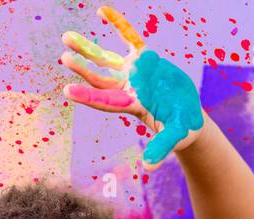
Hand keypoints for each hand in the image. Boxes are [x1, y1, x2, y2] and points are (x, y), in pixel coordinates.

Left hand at [59, 5, 205, 169]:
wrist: (189, 117)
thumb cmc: (182, 129)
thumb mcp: (175, 136)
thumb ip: (162, 148)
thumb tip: (148, 167)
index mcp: (133, 105)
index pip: (106, 101)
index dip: (88, 96)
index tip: (67, 91)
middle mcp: (128, 89)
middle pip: (100, 79)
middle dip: (83, 68)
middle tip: (64, 58)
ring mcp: (135, 73)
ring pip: (107, 59)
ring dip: (87, 50)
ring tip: (66, 38)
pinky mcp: (145, 60)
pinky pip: (129, 38)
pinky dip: (118, 25)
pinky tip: (102, 12)